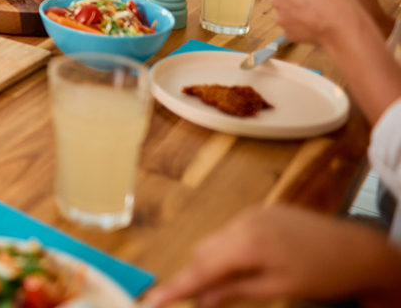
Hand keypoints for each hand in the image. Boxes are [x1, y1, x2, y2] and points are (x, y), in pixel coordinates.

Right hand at [145, 205, 400, 307]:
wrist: (359, 250)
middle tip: (200, 300)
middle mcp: (243, 222)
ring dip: (215, 262)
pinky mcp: (263, 211)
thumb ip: (234, 291)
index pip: (200, 268)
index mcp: (246, 244)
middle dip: (197, 275)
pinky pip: (233, 231)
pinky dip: (231, 250)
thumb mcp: (277, 289)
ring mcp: (253, 213)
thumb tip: (201, 299)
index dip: (176, 287)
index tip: (151, 301)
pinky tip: (252, 264)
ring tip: (231, 284)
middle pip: (202, 251)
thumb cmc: (322, 276)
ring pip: (216, 240)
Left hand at [269, 0, 382, 51]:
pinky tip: (316, 22)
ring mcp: (281, 19)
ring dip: (297, 9)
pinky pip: (293, 24)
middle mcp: (276, 1)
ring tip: (318, 10)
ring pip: (287, 10)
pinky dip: (301, 23)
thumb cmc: (335, 0)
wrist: (344, 29)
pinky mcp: (288, 34)